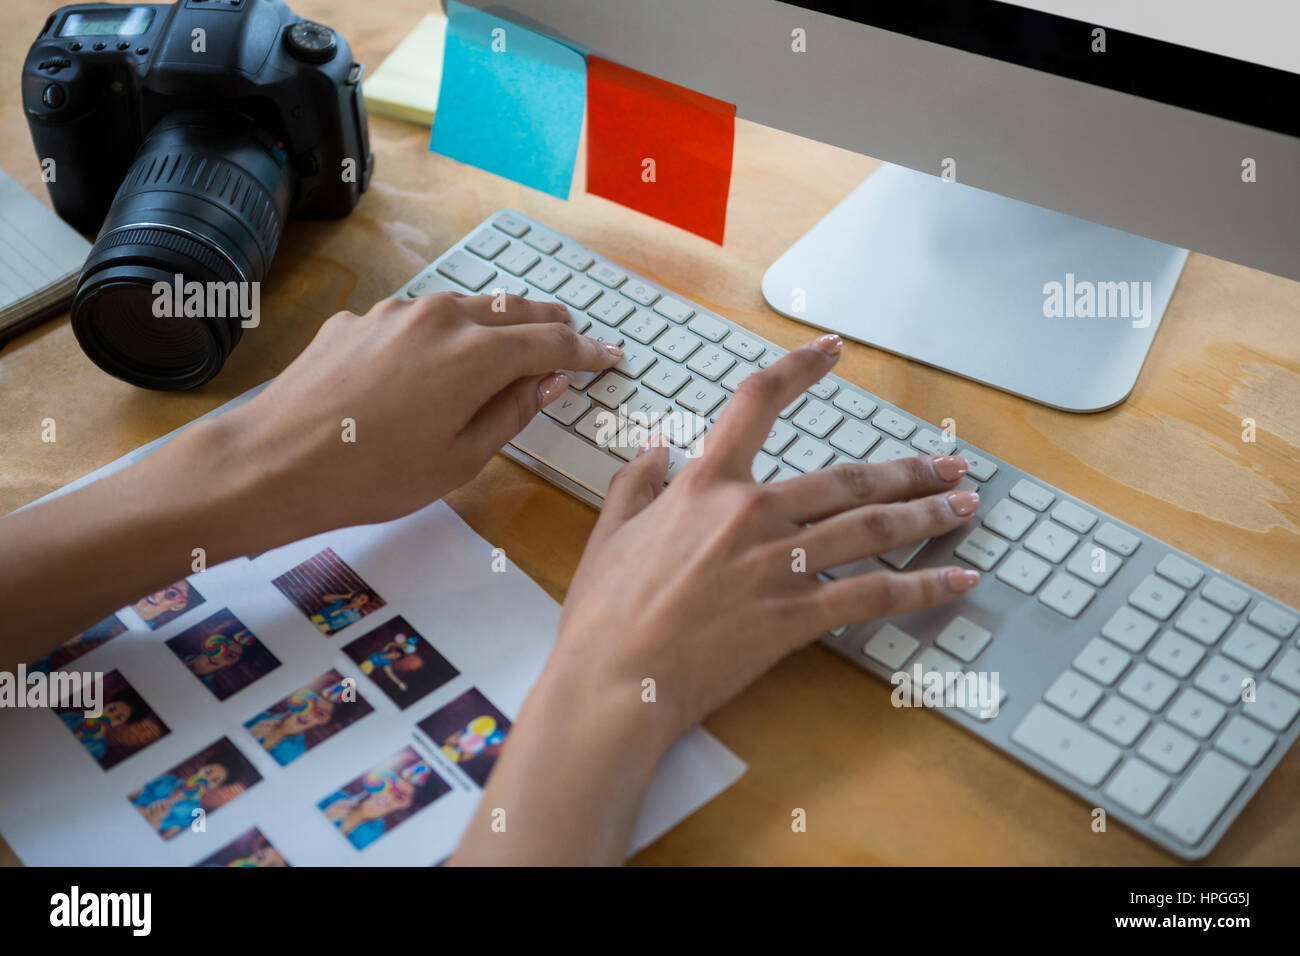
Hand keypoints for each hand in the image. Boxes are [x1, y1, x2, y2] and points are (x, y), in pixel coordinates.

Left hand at [214, 292, 621, 535]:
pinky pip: (416, 320)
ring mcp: (394, 312)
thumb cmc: (371, 475)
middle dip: (549, 324)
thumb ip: (512, 412)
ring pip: (464, 308)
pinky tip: (433, 365)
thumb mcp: (460, 459)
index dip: (585, 352)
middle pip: (513, 310)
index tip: (607, 357)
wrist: (274, 461)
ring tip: (512, 342)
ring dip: (496, 323)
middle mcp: (439, 317)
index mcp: (475, 354)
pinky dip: (441, 334)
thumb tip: (547, 380)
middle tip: (573, 336)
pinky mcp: (358, 320)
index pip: (551, 343)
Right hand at [552, 333, 981, 752]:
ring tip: (964, 506)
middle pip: (847, 477)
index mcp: (705, 485)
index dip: (800, 368)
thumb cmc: (605, 612)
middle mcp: (751, 513)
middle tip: (949, 465)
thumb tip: (658, 449)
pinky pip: (872, 595)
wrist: (613, 680)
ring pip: (870, 527)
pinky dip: (922, 586)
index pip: (757, 403)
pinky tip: (957, 579)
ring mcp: (777, 565)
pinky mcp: (794, 617)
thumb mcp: (611, 531)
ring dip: (925, 514)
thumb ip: (638, 482)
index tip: (832, 348)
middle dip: (907, 469)